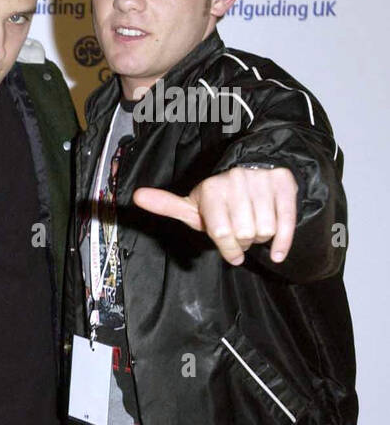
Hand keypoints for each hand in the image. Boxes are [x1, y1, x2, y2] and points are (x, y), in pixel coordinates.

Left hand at [133, 165, 297, 265]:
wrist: (255, 169)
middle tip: (243, 235)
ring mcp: (261, 181)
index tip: (231, 255)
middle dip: (244, 242)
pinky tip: (276, 253)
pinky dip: (283, 243)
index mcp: (212, 189)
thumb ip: (167, 205)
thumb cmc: (220, 199)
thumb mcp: (193, 204)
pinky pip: (287, 222)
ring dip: (262, 238)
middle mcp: (236, 180)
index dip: (228, 250)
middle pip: (244, 233)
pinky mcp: (285, 184)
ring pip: (266, 230)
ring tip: (256, 227)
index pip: (220, 232)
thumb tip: (137, 196)